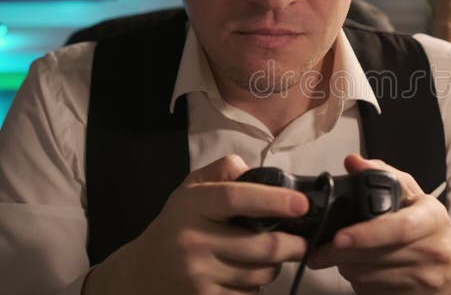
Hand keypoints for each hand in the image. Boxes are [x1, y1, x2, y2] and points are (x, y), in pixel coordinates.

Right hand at [83, 155, 308, 294]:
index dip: (274, 200)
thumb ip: (222, 172)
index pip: (237, 198)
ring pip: (261, 273)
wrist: (140, 273)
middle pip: (262, 245)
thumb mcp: (190, 189)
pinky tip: (249, 275)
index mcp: (192, 206)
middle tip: (304, 241)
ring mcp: (198, 275)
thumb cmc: (176, 224)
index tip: (301, 204)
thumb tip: (255, 172)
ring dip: (275, 266)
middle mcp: (193, 241)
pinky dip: (257, 286)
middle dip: (294, 245)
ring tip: (272, 256)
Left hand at [308, 154, 450, 294]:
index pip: (399, 228)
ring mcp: (425, 278)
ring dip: (346, 267)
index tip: (338, 237)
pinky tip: (357, 269)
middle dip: (341, 254)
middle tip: (319, 250)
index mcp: (433, 218)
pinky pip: (373, 291)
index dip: (365, 234)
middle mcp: (434, 250)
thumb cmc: (429, 227)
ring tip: (338, 256)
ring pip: (370, 277)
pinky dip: (358, 281)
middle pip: (377, 257)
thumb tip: (353, 163)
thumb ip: (382, 174)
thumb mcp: (413, 195)